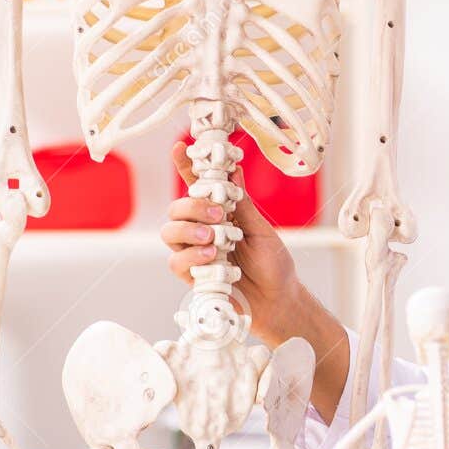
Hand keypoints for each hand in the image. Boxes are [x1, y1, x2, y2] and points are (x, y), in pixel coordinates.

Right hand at [161, 141, 299, 341]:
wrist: (277, 301)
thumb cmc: (273, 265)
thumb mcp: (262, 229)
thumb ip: (242, 204)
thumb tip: (233, 171)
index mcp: (220, 213)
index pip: (197, 186)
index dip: (186, 167)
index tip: (180, 148)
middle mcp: (202, 230)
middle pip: (177, 208)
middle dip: (192, 206)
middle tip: (217, 214)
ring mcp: (195, 253)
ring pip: (170, 232)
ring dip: (189, 230)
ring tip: (213, 238)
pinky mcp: (192, 277)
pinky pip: (176, 261)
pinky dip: (191, 256)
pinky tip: (210, 257)